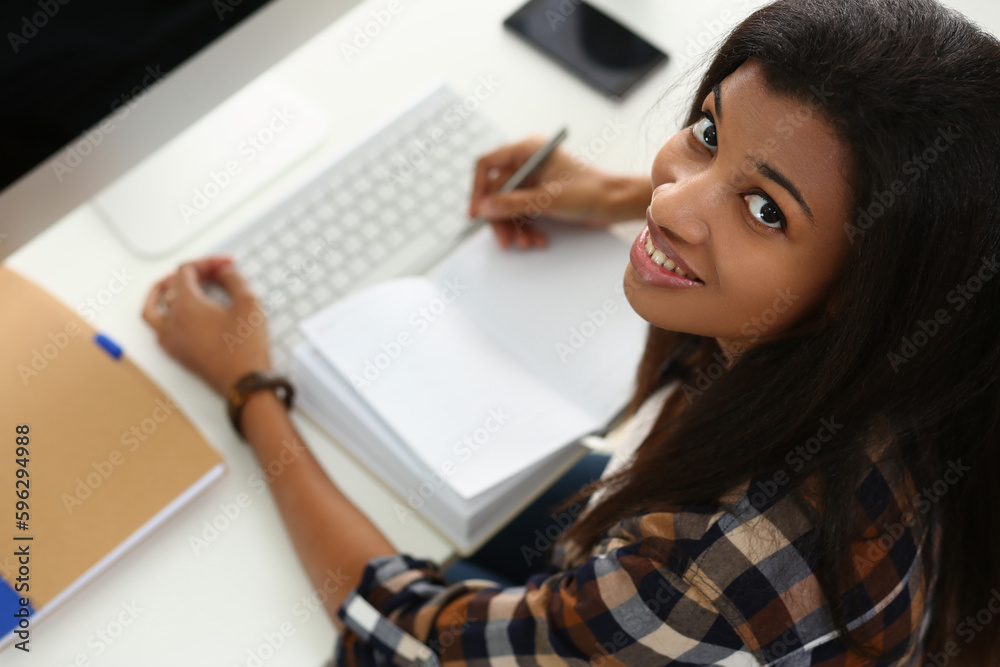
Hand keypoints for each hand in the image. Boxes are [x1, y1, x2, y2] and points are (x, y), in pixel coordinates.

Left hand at [142, 256, 270, 396]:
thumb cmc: (246, 346)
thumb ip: (233, 279)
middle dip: (191, 274)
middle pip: (169, 286)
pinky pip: (157, 329)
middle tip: (211, 274)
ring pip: (151, 309)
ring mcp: (170, 339)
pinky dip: (162, 316)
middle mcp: (171, 321)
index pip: (186, 271)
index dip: (206, 262)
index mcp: (186, 305)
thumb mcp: (248, 303)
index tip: (226, 265)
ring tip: (169, 287)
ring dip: (159, 294)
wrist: (244, 383)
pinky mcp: (175, 354)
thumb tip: (224, 272)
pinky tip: (177, 316)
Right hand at [468, 136, 651, 248]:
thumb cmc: (590, 192)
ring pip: (508, 206)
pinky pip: (522, 213)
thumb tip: (483, 208)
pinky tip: (538, 240)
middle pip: (497, 191)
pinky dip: (527, 228)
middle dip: (501, 219)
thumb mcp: (548, 199)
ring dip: (515, 228)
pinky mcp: (541, 195)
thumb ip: (513, 203)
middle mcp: (527, 162)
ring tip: (528, 244)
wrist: (617, 203)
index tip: (476, 214)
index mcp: (528, 150)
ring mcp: (534, 179)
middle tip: (505, 241)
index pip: (488, 165)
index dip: (478, 189)